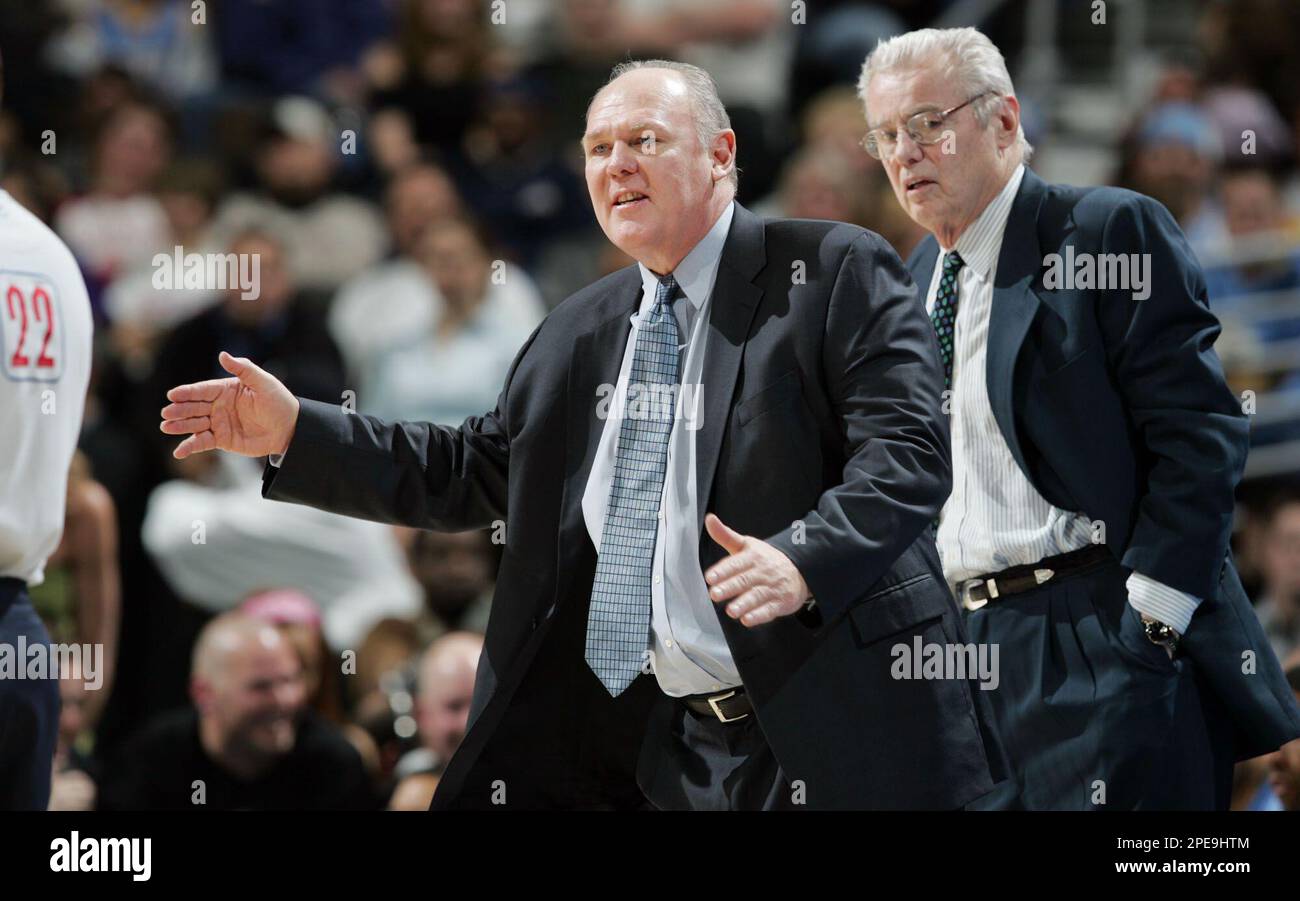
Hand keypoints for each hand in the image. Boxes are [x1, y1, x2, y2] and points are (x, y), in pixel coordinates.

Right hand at [159, 352, 299, 459]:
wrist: (290, 428)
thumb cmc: (278, 401)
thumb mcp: (263, 382)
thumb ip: (243, 368)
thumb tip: (222, 354)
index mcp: (225, 389)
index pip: (202, 390)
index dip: (187, 392)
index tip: (172, 394)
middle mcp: (218, 405)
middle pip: (194, 407)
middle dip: (179, 409)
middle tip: (166, 413)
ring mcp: (219, 423)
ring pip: (195, 424)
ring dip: (180, 426)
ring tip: (167, 427)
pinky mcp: (222, 439)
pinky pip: (203, 442)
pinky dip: (190, 446)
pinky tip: (178, 451)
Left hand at [703, 513, 810, 626]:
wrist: (799, 570)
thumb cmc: (765, 559)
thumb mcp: (746, 545)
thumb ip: (725, 535)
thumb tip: (709, 519)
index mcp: (752, 556)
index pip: (736, 563)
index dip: (723, 570)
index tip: (710, 577)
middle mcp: (762, 571)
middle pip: (744, 580)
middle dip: (729, 587)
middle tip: (715, 594)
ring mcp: (773, 587)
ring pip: (757, 596)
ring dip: (743, 604)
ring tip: (731, 610)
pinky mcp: (781, 602)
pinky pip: (770, 610)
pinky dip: (759, 616)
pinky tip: (747, 620)